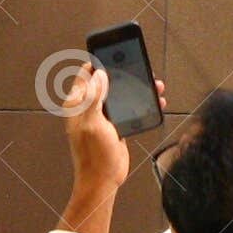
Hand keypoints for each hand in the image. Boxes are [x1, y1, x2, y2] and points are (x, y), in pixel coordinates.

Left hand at [62, 63, 166, 193]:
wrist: (103, 179)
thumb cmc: (94, 155)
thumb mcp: (92, 124)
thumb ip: (93, 98)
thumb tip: (99, 73)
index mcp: (77, 103)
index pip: (86, 74)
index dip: (99, 62)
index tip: (114, 52)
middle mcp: (88, 106)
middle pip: (107, 81)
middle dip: (124, 73)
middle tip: (140, 67)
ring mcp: (103, 116)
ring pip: (121, 94)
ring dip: (137, 89)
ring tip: (154, 84)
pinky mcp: (116, 125)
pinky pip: (129, 108)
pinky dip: (141, 103)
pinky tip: (155, 101)